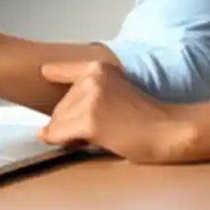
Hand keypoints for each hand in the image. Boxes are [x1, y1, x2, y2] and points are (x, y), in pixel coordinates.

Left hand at [38, 61, 197, 164]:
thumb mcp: (116, 90)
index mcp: (98, 66)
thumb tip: (51, 120)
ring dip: (69, 133)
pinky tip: (83, 142)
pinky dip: (64, 142)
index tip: (41, 74)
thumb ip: (89, 93)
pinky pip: (58, 134)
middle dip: (68, 121)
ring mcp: (90, 97)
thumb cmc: (147, 116)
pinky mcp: (89, 119)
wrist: (169, 129)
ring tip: (100, 134)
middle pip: (58, 106)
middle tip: (97, 128)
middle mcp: (91, 77)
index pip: (58, 70)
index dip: (50, 76)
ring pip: (56, 121)